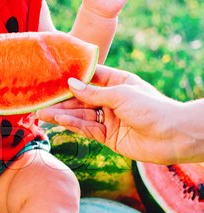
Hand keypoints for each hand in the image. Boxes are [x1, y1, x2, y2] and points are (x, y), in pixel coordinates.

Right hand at [37, 64, 183, 163]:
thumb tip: (71, 84)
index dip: (72, 76)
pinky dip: (73, 124)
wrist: (172, 136)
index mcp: (118, 82)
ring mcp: (109, 119)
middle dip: (62, 99)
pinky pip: (87, 129)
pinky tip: (59, 120)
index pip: (90, 76)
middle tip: (40, 99)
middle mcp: (112, 100)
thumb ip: (94, 93)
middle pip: (82, 98)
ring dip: (62, 114)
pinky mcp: (108, 137)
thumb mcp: (121, 94)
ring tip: (42, 113)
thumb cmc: (152, 108)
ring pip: (81, 115)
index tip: (52, 75)